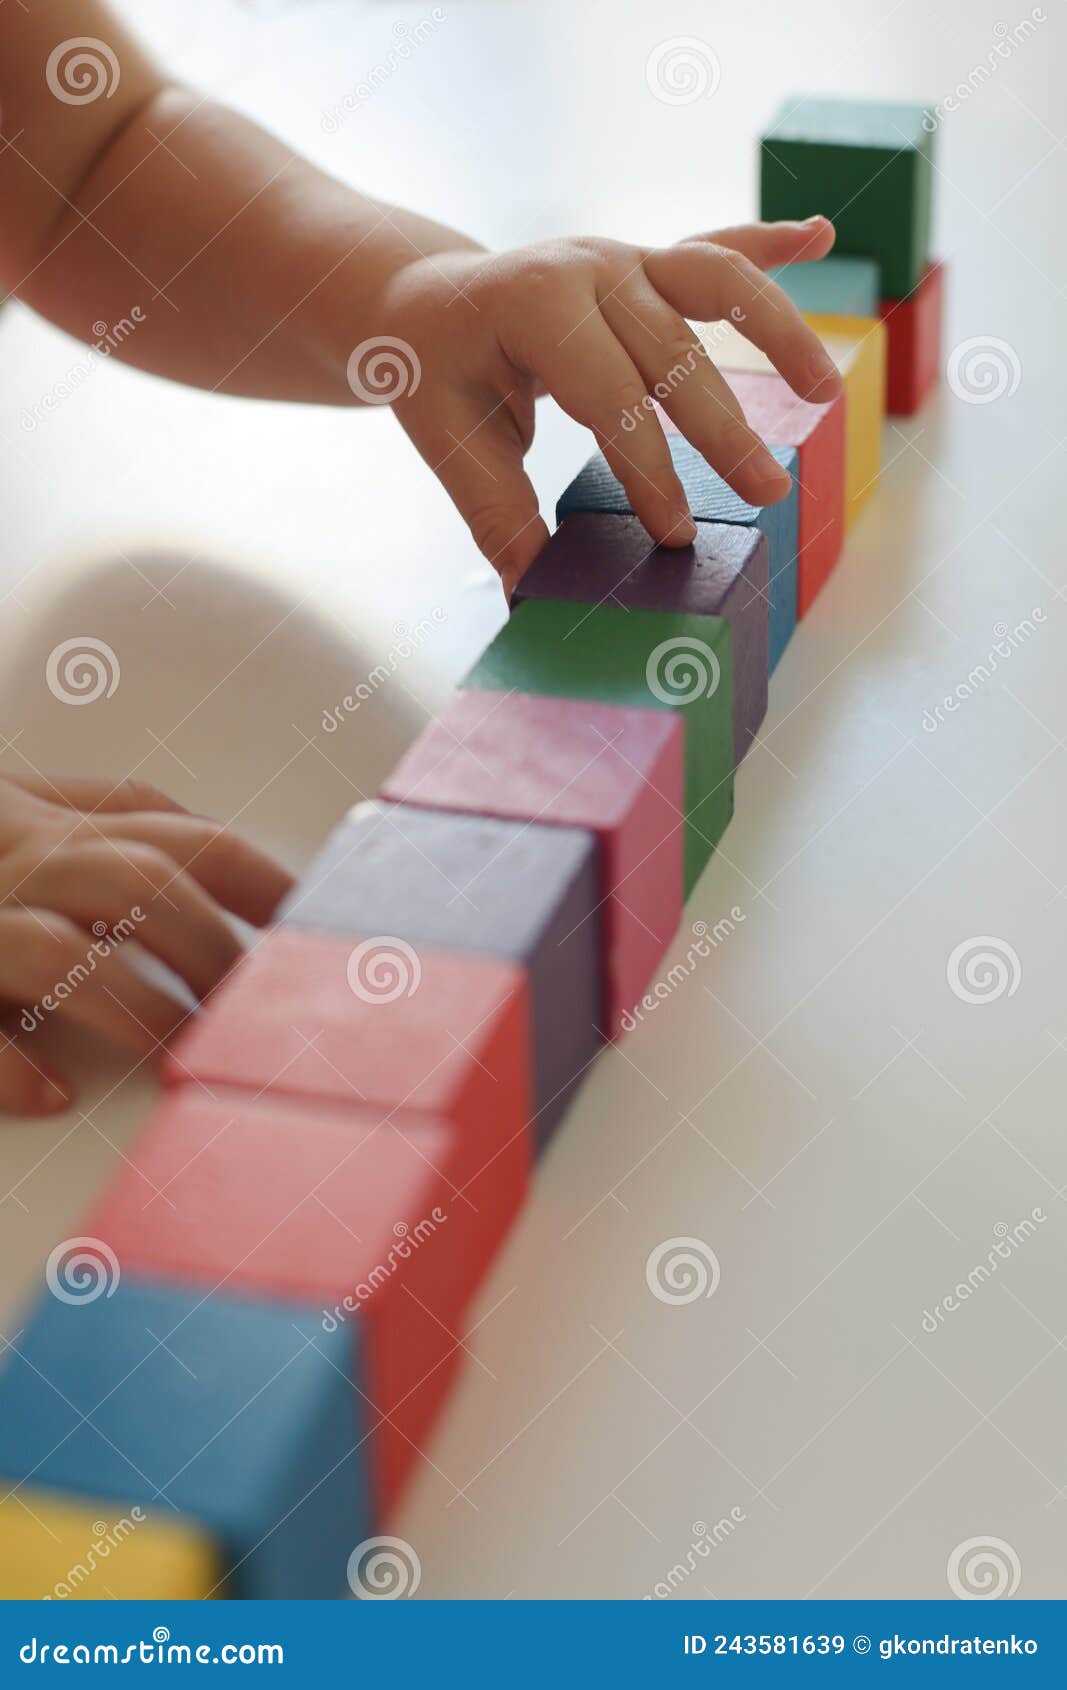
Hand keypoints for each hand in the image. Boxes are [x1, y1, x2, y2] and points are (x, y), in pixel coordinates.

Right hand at [0, 774, 292, 1115]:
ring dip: (134, 1003)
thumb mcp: (24, 816)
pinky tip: (54, 1092)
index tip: (318, 934)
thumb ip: (108, 826)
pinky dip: (12, 1065)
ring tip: (181, 1049)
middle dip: (210, 949)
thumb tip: (210, 847)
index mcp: (56, 825)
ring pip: (57, 950)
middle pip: (139, 885)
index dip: (262, 885)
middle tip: (253, 1015)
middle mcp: (21, 862)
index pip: (182, 838)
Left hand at [381, 216, 842, 594]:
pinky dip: (771, 243)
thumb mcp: (449, 440)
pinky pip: (715, 248)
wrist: (422, 297)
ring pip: (717, 282)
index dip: (647, 469)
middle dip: (724, 428)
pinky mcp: (646, 262)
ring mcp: (624, 256)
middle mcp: (589, 267)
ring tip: (825, 391)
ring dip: (779, 331)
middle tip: (767, 494)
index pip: (609, 394)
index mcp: (535, 302)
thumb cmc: (438, 371)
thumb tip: (533, 590)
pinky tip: (821, 234)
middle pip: (674, 351)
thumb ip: (497, 512)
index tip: (676, 534)